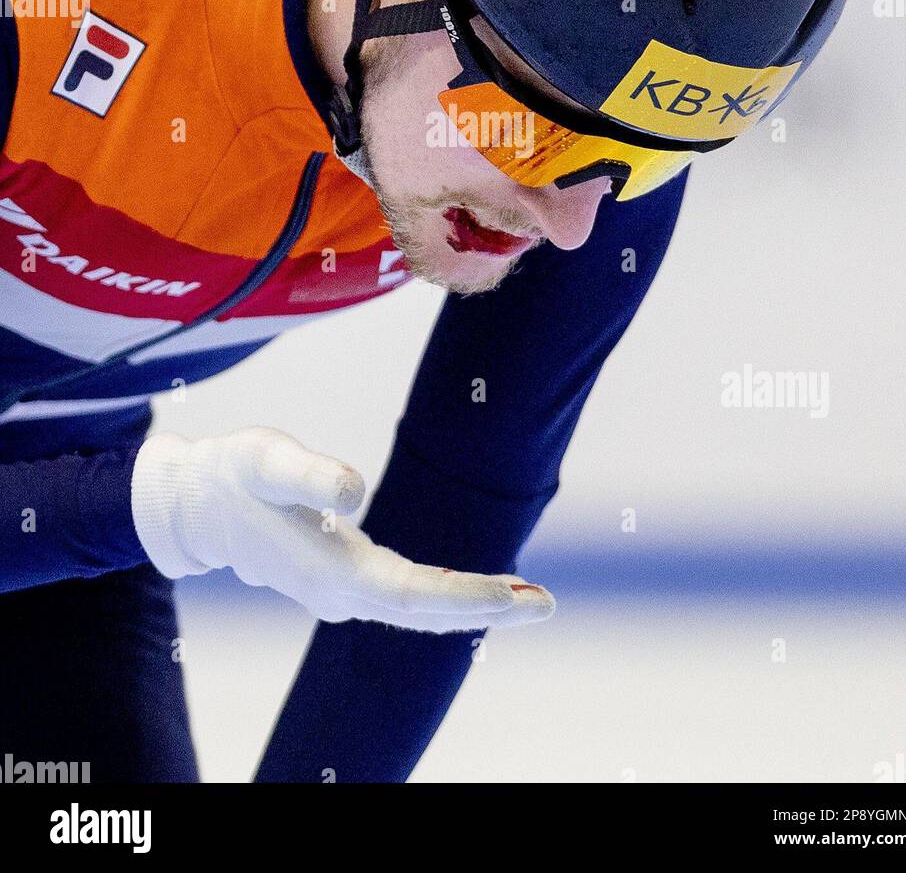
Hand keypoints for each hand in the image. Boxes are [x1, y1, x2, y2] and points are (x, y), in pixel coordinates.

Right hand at [131, 426, 554, 633]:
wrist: (193, 505)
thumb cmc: (233, 474)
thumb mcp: (266, 459)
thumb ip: (311, 476)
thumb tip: (355, 496)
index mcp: (330, 572)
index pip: (413, 595)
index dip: (467, 596)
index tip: (516, 596)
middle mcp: (339, 594)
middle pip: (425, 612)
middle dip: (485, 609)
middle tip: (547, 604)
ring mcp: (338, 593)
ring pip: (417, 610)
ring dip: (470, 606)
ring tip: (530, 598)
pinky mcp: (338, 580)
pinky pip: (403, 599)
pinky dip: (443, 597)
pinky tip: (474, 589)